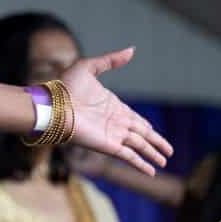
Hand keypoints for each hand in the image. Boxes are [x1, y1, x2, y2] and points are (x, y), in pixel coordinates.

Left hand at [59, 51, 171, 174]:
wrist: (52, 106)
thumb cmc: (65, 87)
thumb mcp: (88, 67)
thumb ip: (110, 60)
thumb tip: (131, 50)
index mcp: (113, 106)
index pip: (134, 118)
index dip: (145, 126)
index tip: (154, 131)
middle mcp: (115, 122)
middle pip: (142, 135)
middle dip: (156, 143)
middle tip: (168, 152)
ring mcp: (112, 134)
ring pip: (139, 146)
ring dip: (152, 154)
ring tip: (165, 163)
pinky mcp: (108, 145)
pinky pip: (129, 156)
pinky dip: (141, 164)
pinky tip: (151, 171)